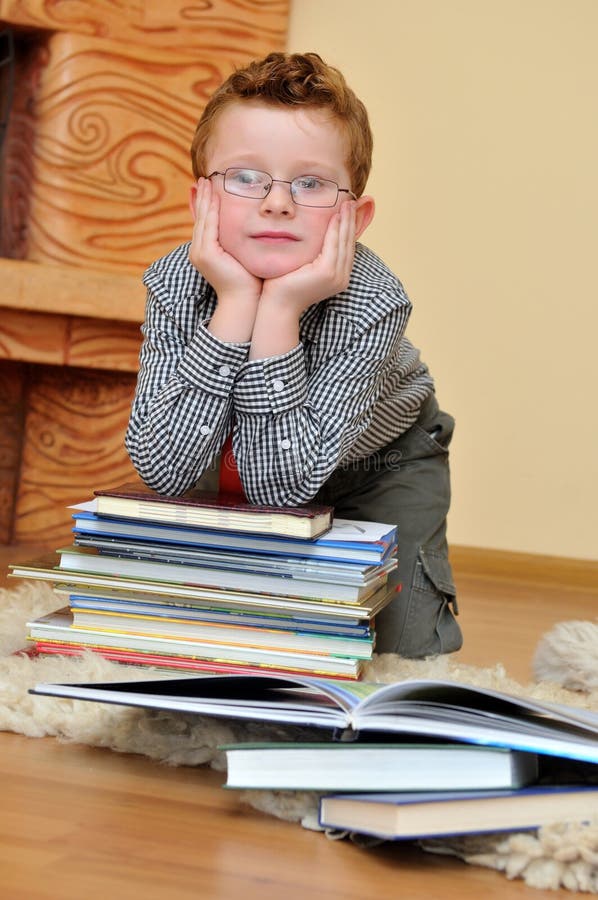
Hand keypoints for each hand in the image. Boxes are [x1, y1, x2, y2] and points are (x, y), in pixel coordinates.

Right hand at [189, 178, 261, 303]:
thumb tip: (251, 229)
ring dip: (205, 199)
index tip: (209, 188)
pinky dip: (211, 210)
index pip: (205, 223)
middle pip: (200, 218)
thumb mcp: (242, 256)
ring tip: (207, 182)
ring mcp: (200, 253)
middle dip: (202, 197)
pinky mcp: (207, 254)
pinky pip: (209, 226)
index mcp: (206, 252)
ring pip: (203, 219)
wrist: (245, 301)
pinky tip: (215, 196)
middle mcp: (198, 251)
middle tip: (204, 179)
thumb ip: (240, 242)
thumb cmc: (249, 282)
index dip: (206, 205)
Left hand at [260, 200, 356, 313]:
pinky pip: (333, 245)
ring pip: (343, 242)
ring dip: (346, 221)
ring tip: (346, 204)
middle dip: (351, 221)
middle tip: (351, 201)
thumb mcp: (303, 265)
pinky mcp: (327, 273)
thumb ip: (312, 253)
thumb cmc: (284, 286)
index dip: (348, 227)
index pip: (346, 247)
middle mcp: (341, 278)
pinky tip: (335, 216)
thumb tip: (311, 233)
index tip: (348, 209)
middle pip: (349, 243)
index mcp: (337, 276)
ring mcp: (336, 276)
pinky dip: (335, 229)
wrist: (277, 305)